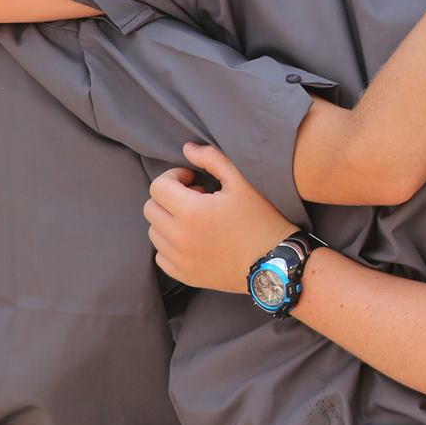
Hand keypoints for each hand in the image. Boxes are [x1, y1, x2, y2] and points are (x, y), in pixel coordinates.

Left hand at [145, 143, 299, 293]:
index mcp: (191, 211)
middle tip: (195, 200)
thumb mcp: (242, 182)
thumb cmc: (261, 219)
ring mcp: (180, 259)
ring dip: (168, 221)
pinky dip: (170, 245)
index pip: (158, 186)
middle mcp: (179, 237)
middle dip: (169, 198)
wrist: (275, 262)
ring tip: (196, 221)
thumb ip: (212, 159)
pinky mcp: (185, 275)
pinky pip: (161, 256)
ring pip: (154, 232)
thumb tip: (187, 149)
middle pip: (151, 209)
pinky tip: (193, 240)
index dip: (174, 177)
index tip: (193, 181)